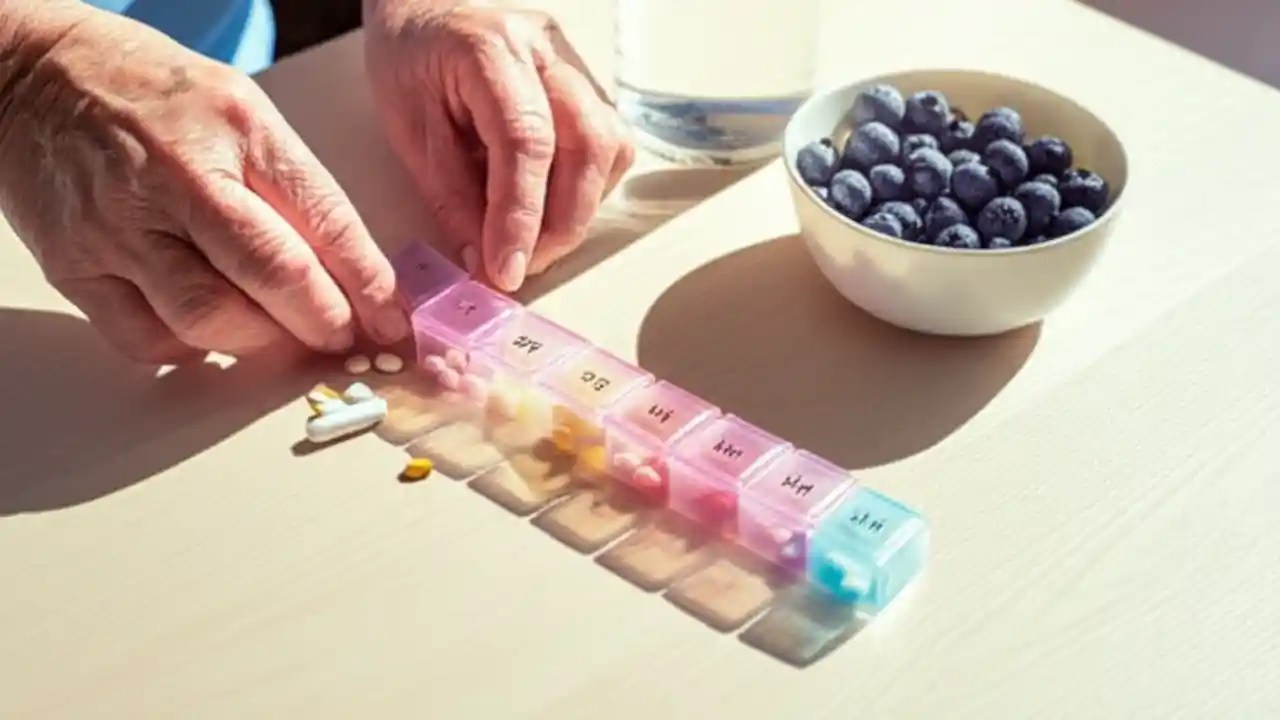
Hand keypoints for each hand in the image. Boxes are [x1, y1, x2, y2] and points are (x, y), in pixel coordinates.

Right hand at [0, 7, 407, 363]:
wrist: (35, 76)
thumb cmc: (154, 97)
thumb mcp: (244, 114)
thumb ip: (294, 190)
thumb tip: (353, 276)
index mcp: (240, 131)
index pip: (326, 223)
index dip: (370, 287)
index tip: (394, 323)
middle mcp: (180, 178)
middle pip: (274, 277)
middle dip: (324, 323)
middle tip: (341, 338)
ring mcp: (122, 225)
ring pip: (211, 319)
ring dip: (261, 343)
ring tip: (277, 334)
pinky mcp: (77, 265)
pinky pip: (147, 339)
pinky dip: (190, 350)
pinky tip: (207, 332)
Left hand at [363, 2, 635, 291]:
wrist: (426, 8)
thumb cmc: (410, 58)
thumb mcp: (407, 128)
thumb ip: (449, 193)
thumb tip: (486, 258)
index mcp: (490, 49)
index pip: (525, 142)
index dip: (521, 215)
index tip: (507, 269)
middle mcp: (547, 51)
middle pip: (588, 146)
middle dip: (560, 223)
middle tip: (522, 265)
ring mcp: (576, 66)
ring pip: (610, 148)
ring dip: (579, 210)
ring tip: (535, 241)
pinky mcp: (588, 88)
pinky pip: (609, 147)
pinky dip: (586, 189)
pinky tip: (551, 204)